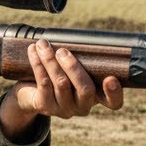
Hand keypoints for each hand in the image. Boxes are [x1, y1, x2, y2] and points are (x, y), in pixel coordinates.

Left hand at [0, 40, 123, 141]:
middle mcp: (82, 107)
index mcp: (96, 97)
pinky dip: (38, 64)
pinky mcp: (46, 106)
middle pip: (85, 90)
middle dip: (73, 67)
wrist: (31, 90)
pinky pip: (44, 83)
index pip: (113, 103)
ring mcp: (64, 109)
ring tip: (43, 45)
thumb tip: (84, 36)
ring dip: (51, 61)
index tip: (111, 78)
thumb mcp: (75, 68)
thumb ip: (83, 58)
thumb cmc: (60, 73)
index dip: (115, 93)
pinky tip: (33, 51)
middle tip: (62, 51)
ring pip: (61, 84)